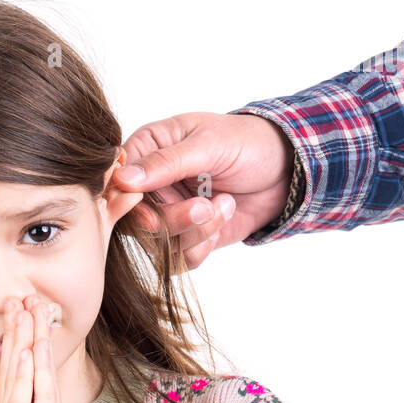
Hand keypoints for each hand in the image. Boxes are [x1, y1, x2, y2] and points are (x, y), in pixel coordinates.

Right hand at [112, 111, 295, 268]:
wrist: (285, 170)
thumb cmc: (248, 143)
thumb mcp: (209, 144)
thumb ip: (166, 163)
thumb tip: (124, 179)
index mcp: (148, 149)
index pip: (119, 182)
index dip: (130, 203)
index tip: (150, 213)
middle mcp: (151, 185)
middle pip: (137, 221)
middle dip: (173, 221)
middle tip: (205, 206)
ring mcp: (168, 213)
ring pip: (159, 244)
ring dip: (196, 231)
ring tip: (225, 205)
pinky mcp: (186, 238)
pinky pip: (179, 259)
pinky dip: (203, 246)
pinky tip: (223, 220)